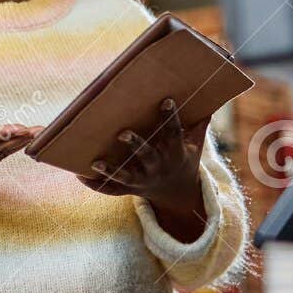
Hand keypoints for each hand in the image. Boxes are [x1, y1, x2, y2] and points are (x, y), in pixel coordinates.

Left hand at [81, 98, 208, 239]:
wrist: (177, 195)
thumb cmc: (183, 160)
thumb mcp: (196, 145)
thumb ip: (200, 123)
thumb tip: (212, 97)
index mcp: (175, 154)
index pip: (174, 134)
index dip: (171, 118)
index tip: (166, 101)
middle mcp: (158, 168)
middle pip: (147, 157)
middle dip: (136, 145)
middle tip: (122, 133)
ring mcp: (142, 181)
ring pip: (125, 177)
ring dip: (111, 170)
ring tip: (96, 162)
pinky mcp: (128, 189)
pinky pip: (110, 190)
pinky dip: (95, 184)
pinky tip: (79, 175)